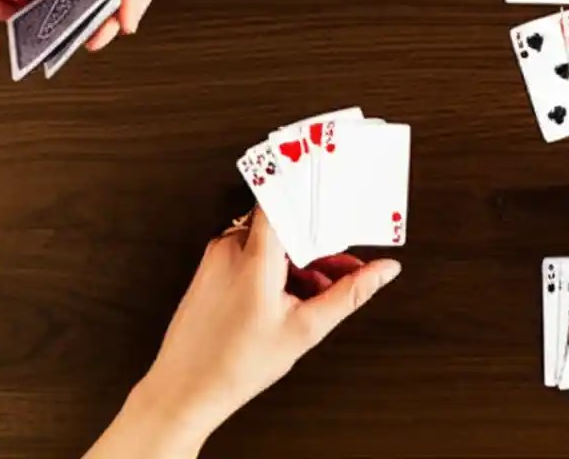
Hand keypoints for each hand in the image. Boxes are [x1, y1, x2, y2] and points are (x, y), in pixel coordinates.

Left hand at [85, 209, 399, 456]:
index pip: (282, 196)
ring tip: (316, 294)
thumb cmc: (234, 366)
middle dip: (318, 245)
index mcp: (254, 257)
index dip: (309, 185)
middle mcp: (230, 248)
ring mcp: (216, 258)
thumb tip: (384, 271)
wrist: (184, 391)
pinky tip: (291, 298)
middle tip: (343, 271)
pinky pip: (251, 254)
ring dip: (299, 260)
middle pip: (286, 225)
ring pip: (271, 241)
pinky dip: (277, 269)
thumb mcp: (305, 329)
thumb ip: (350, 294)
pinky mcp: (211, 270)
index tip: (332, 176)